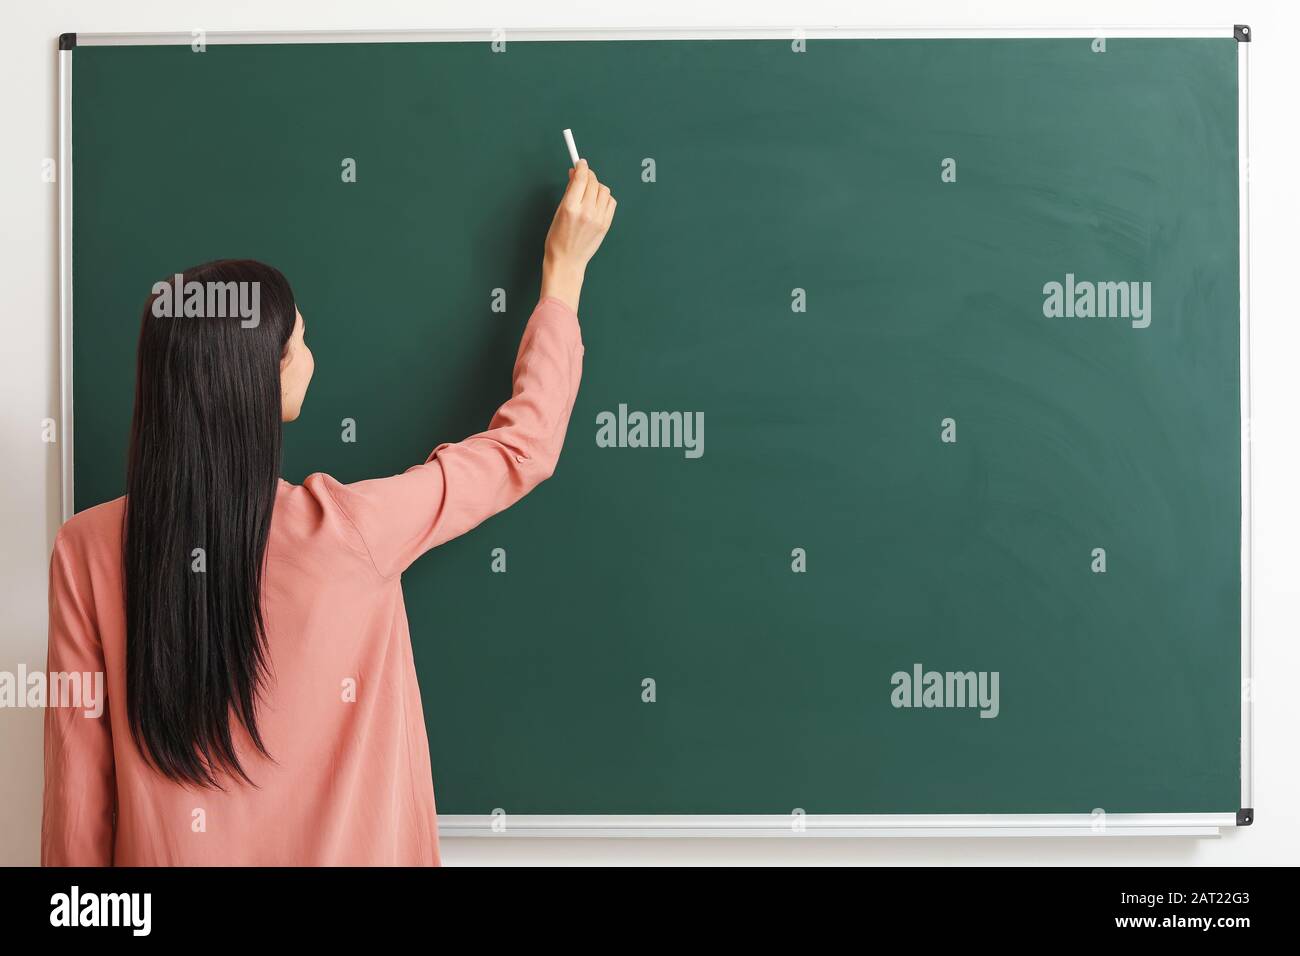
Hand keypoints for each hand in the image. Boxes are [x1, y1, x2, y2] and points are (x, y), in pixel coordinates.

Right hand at [541, 159, 615, 312]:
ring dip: (597, 186)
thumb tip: (575, 174)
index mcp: (570, 207)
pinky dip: (604, 198)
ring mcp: (598, 219)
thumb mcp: (558, 212)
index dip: (581, 167)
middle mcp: (586, 212)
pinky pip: (611, 202)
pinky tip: (597, 202)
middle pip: (593, 182)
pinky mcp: (606, 224)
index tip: (580, 163)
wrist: (567, 261)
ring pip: (604, 190)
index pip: (581, 178)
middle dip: (588, 176)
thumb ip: (569, 192)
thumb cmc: (558, 238)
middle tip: (583, 177)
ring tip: (589, 193)